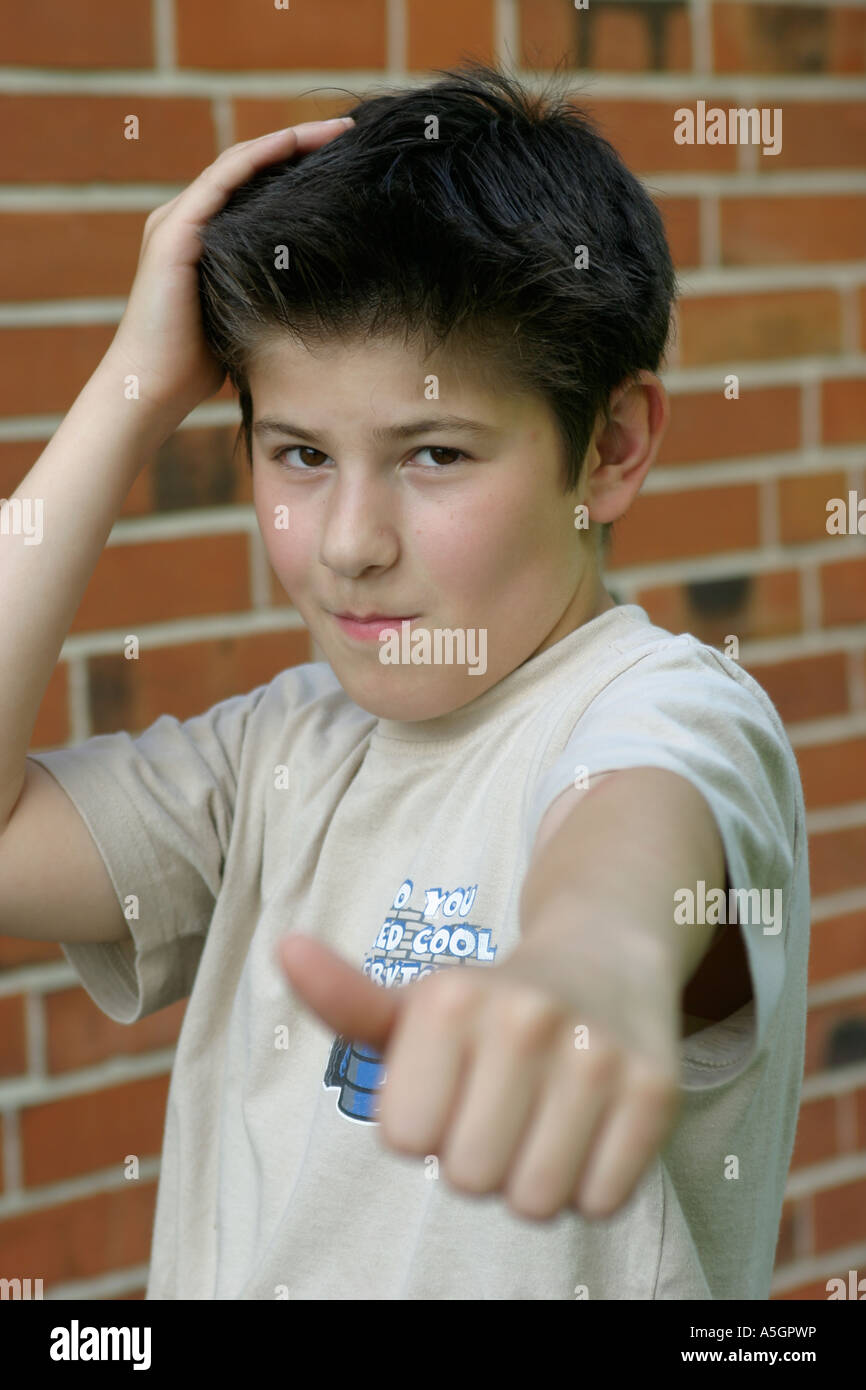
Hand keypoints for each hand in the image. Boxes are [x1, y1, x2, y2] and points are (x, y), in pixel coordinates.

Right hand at [105, 116, 353, 436]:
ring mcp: (177, 222)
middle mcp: (187, 219)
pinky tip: (290, 145)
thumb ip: (266, 291)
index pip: (255, 185)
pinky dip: (256, 159)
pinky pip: (220, 182)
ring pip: (238, 163)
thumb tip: (318, 295)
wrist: (153, 386)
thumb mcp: (246, 315)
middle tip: (349, 131)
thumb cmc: (199, 366)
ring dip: (287, 141)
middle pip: (250, 165)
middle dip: (301, 144)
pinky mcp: (173, 234)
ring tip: (334, 131)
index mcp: (203, 236)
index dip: (297, 165)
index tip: (345, 156)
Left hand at [277, 928, 680, 1222]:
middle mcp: (525, 1017)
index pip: (407, 1140)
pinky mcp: (656, 1090)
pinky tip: (588, 1129)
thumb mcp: (417, 1001)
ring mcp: (598, 1053)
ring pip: (536, 1201)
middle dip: (479, 1157)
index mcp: (450, 999)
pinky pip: (601, 1202)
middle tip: (502, 1106)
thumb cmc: (492, 1003)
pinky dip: (591, 1185)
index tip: (452, 1087)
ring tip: (543, 1119)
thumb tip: (285, 946)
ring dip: (534, 1179)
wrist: (608, 954)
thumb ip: (345, 999)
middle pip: (471, 1177)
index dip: (426, 1126)